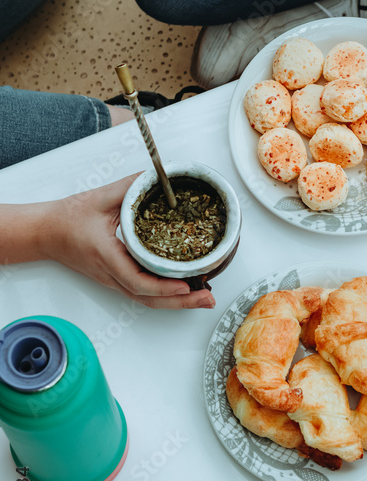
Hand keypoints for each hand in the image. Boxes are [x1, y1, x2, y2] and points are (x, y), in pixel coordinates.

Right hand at [45, 175, 215, 309]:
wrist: (45, 232)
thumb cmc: (68, 217)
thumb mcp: (101, 197)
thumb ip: (131, 187)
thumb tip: (160, 178)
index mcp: (106, 254)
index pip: (136, 279)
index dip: (163, 286)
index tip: (185, 285)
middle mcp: (110, 273)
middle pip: (147, 298)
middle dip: (180, 302)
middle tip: (207, 300)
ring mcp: (112, 280)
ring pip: (146, 300)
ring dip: (176, 302)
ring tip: (202, 299)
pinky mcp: (115, 279)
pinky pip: (142, 293)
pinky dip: (164, 295)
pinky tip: (183, 291)